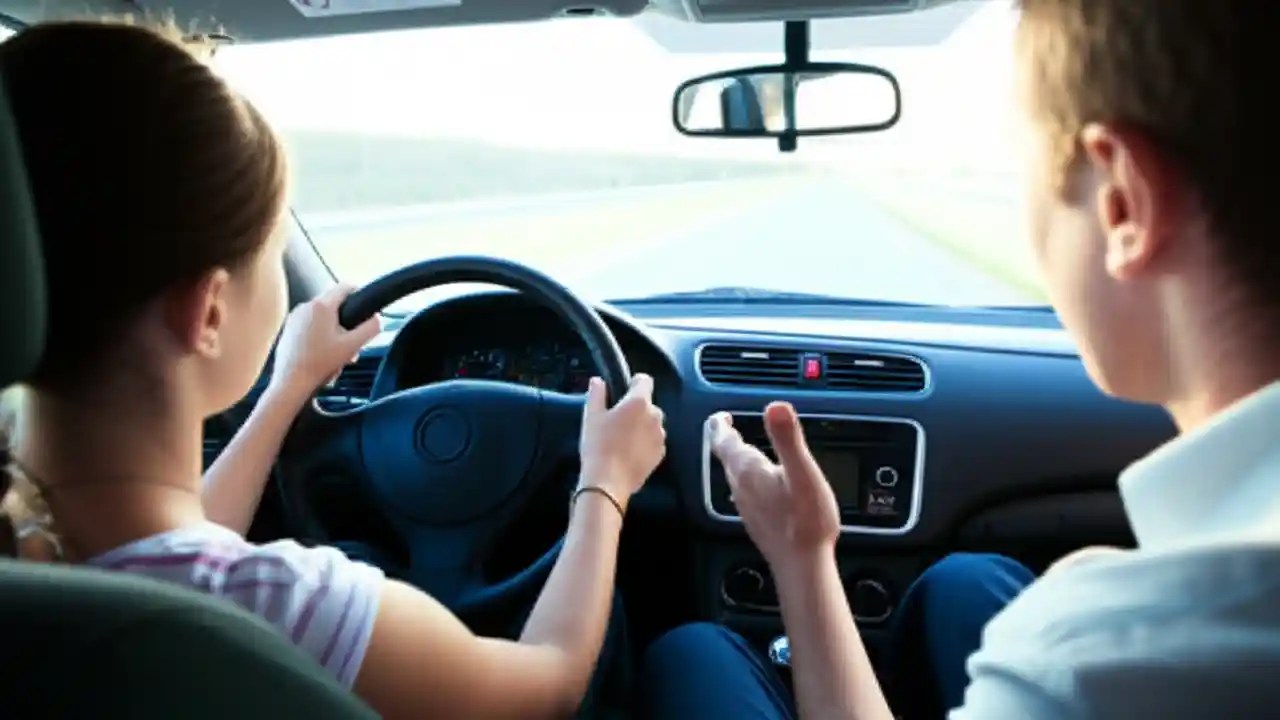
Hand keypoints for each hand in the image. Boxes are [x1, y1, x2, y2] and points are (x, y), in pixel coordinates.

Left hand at [269, 284, 380, 396]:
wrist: (291, 381)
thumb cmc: (320, 363)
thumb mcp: (352, 345)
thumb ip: (370, 328)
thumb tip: (377, 319)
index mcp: (322, 306)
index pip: (345, 287)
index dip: (359, 294)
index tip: (365, 307)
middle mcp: (305, 306)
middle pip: (334, 305)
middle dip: (346, 322)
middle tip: (352, 341)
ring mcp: (294, 318)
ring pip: (322, 317)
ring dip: (333, 331)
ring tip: (337, 354)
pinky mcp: (289, 329)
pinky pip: (310, 326)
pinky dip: (319, 336)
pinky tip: (322, 356)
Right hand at [578, 374, 665, 505]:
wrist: (608, 482)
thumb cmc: (598, 447)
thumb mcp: (591, 416)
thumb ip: (596, 393)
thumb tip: (598, 381)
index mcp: (639, 402)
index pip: (645, 380)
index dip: (633, 382)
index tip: (623, 390)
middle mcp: (654, 416)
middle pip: (647, 404)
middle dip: (635, 408)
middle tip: (616, 420)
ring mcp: (660, 436)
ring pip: (651, 424)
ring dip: (640, 426)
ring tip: (621, 439)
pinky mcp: (660, 454)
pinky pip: (653, 442)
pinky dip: (644, 443)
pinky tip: (628, 452)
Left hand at [707, 402, 839, 567]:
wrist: (802, 564)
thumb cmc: (805, 522)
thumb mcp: (802, 472)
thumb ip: (787, 438)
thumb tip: (776, 406)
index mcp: (748, 470)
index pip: (723, 440)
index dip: (720, 424)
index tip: (721, 415)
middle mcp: (741, 487)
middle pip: (727, 457)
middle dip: (729, 440)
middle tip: (732, 427)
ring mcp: (747, 505)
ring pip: (736, 475)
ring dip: (740, 460)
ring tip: (748, 449)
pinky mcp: (756, 519)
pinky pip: (748, 491)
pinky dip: (752, 479)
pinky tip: (765, 483)